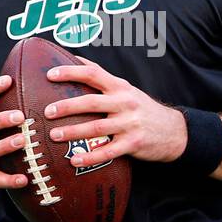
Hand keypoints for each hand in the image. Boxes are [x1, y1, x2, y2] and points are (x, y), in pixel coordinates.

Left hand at [42, 56, 187, 167]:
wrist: (173, 131)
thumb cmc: (141, 109)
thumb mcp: (126, 90)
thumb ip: (103, 81)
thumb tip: (74, 61)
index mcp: (120, 87)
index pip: (93, 73)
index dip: (71, 72)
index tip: (50, 74)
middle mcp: (124, 102)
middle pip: (91, 102)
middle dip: (67, 106)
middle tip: (47, 112)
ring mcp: (129, 123)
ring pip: (96, 127)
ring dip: (73, 132)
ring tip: (54, 135)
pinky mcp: (133, 143)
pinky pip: (108, 151)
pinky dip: (90, 157)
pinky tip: (74, 160)